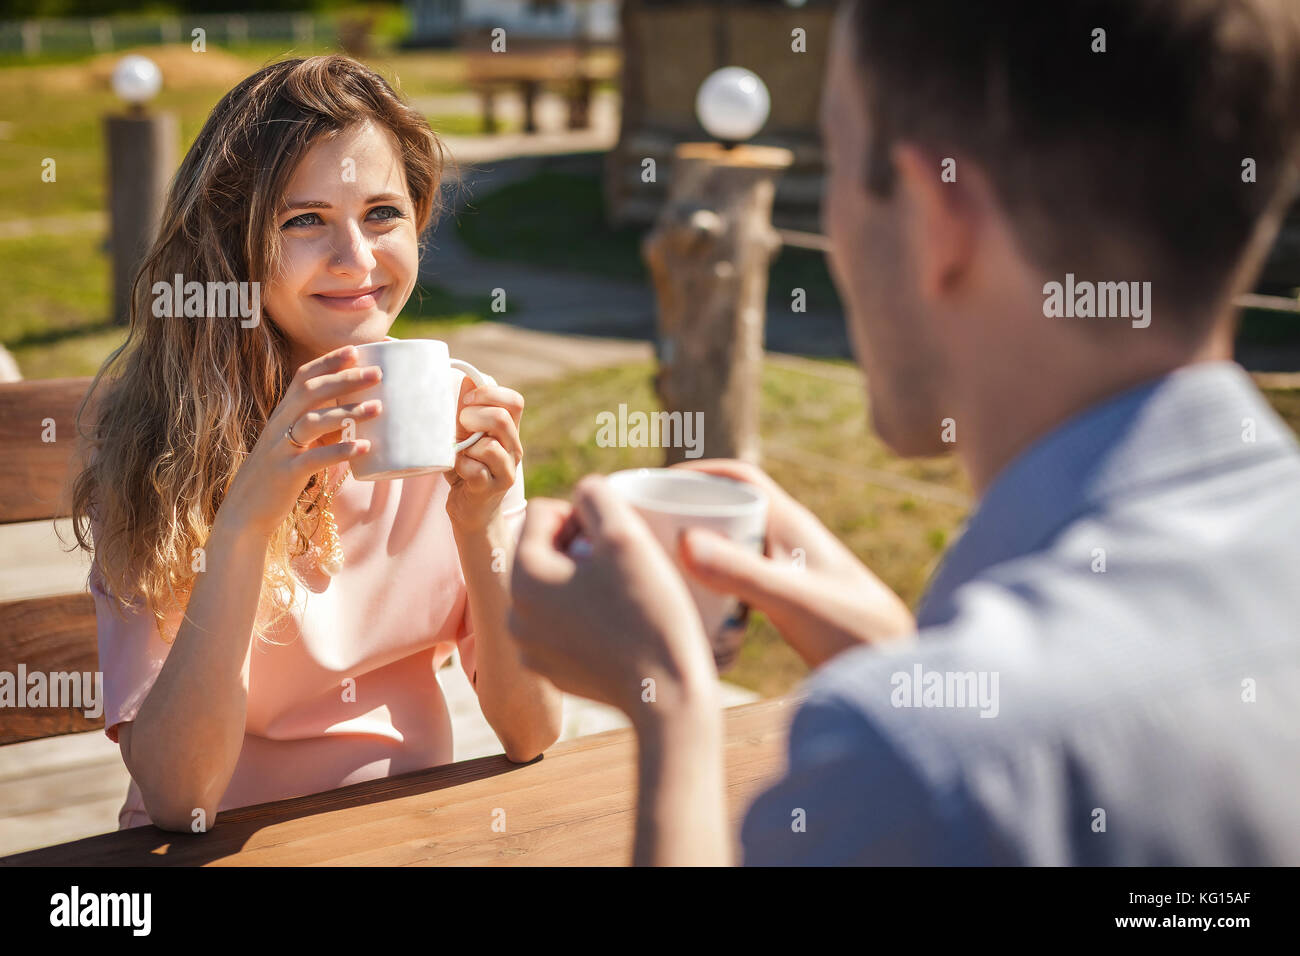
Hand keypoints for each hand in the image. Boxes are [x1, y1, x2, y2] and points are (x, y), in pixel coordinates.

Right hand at [219, 345, 382, 539]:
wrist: (245, 512)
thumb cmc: (278, 477)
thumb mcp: (296, 445)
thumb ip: (320, 430)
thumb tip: (358, 417)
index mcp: (282, 415)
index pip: (302, 378)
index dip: (328, 362)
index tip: (355, 350)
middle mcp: (279, 425)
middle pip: (310, 392)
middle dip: (345, 379)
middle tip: (378, 374)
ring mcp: (280, 449)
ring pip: (313, 421)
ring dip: (347, 412)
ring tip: (378, 408)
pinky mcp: (286, 473)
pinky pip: (314, 458)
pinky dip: (340, 451)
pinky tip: (364, 448)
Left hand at [444, 377, 523, 532]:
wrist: (470, 512)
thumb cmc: (467, 470)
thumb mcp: (465, 437)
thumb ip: (467, 411)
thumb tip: (468, 378)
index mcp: (509, 433)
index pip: (515, 401)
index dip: (490, 393)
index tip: (467, 400)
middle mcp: (513, 449)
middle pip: (502, 419)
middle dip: (473, 416)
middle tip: (460, 426)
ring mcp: (506, 470)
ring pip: (489, 446)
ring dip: (465, 447)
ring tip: (460, 454)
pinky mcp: (491, 488)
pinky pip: (473, 468)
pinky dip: (459, 466)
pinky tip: (458, 472)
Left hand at [508, 476, 718, 721]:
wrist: (666, 696)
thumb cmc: (648, 613)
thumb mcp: (625, 534)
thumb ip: (596, 495)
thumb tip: (582, 494)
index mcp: (523, 575)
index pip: (544, 512)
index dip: (586, 515)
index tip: (618, 540)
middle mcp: (514, 613)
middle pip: (546, 551)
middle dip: (583, 549)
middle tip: (624, 568)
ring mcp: (531, 648)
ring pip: (556, 588)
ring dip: (585, 582)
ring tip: (624, 597)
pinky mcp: (552, 672)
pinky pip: (564, 624)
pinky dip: (588, 616)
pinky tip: (620, 628)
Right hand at [673, 459, 915, 668]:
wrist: (900, 678)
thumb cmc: (857, 635)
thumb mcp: (794, 602)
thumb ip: (743, 572)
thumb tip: (684, 540)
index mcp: (793, 526)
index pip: (740, 478)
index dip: (695, 473)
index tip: (651, 486)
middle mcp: (791, 544)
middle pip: (729, 511)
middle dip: (684, 515)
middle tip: (637, 535)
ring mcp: (791, 575)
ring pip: (732, 549)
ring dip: (694, 554)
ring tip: (652, 572)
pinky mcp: (790, 606)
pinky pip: (739, 584)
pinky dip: (710, 589)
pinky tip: (689, 615)